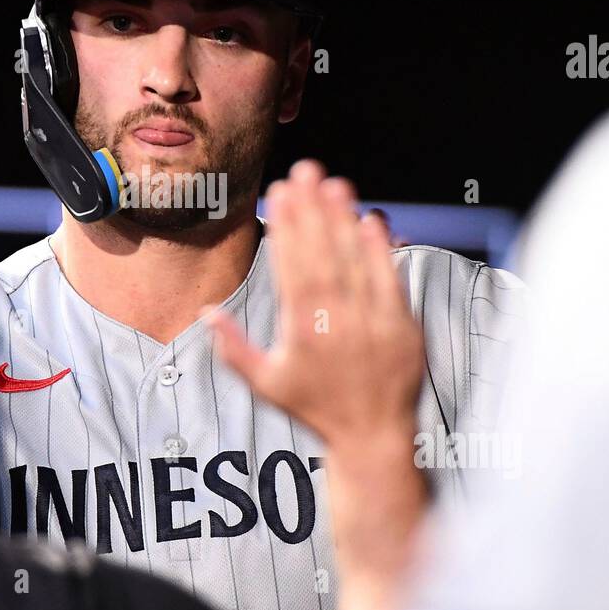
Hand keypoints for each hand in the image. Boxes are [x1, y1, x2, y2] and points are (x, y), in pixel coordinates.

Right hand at [205, 160, 423, 452]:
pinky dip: (381, 249)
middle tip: (304, 171)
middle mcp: (338, 324)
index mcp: (303, 334)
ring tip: (333, 183)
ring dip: (344, 218)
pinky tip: (370, 219)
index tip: (279, 195)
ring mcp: (373, 323)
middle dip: (312, 209)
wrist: (373, 438)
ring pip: (356, 261)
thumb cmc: (317, 410)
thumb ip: (233, 348)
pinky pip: (390, 279)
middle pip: (323, 255)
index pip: (292, 269)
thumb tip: (206, 313)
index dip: (286, 229)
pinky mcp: (402, 325)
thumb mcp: (266, 384)